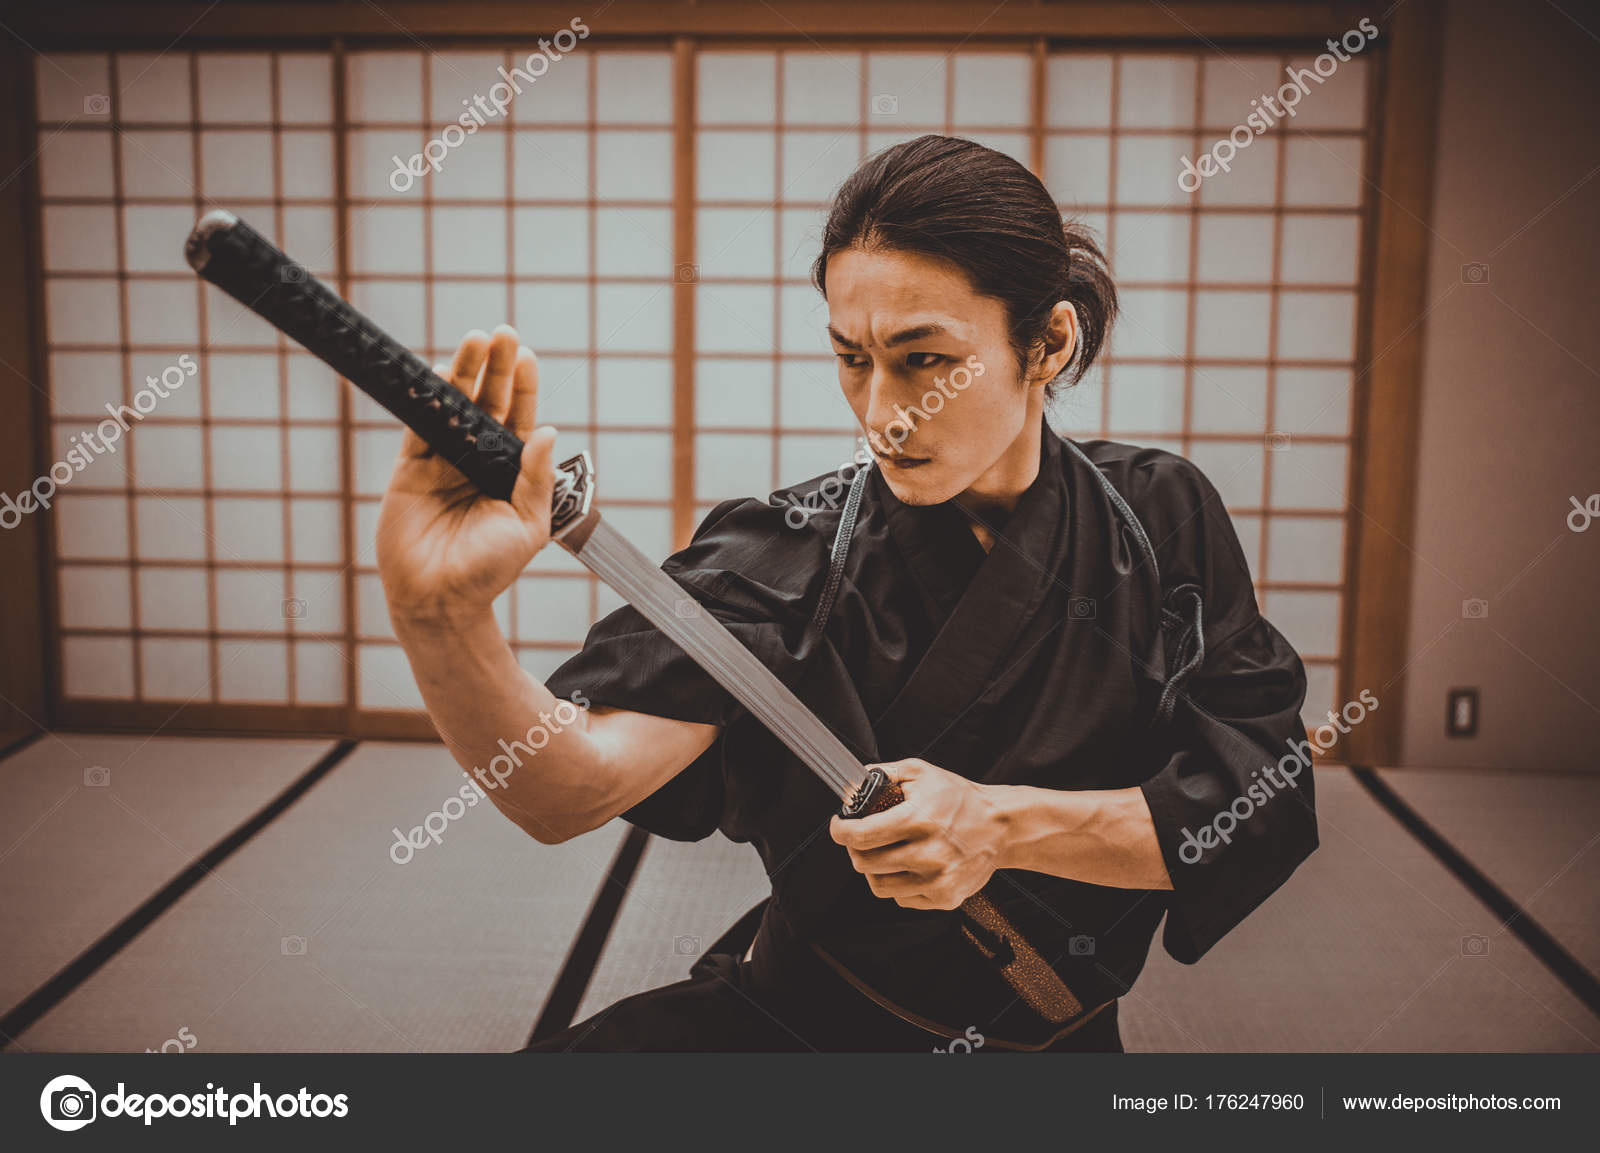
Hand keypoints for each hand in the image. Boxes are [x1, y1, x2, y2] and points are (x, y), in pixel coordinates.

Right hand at [376, 325, 558, 624]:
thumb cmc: (488, 571)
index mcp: (510, 472)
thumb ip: (536, 479)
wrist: (440, 601)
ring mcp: (443, 462)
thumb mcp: (526, 526)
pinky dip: (429, 401)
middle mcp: (478, 461)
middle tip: (503, 333)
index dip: (523, 388)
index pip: (519, 420)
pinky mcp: (410, 470)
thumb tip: (548, 431)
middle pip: (488, 403)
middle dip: (496, 368)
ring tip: (476, 340)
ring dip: (464, 373)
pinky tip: (441, 374)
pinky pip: (420, 428)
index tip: (527, 356)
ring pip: (455, 407)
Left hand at [828, 758, 1003, 910]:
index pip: (861, 835)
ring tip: (885, 853)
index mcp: (918, 820)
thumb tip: (852, 784)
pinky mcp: (944, 897)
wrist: (1001, 826)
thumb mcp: (921, 773)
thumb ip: (884, 775)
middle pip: (865, 864)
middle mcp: (928, 853)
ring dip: (874, 869)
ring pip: (879, 886)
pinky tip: (909, 866)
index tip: (839, 826)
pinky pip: (902, 898)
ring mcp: (937, 879)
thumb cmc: (960, 798)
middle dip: (855, 849)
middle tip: (861, 839)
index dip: (841, 831)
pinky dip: (898, 884)